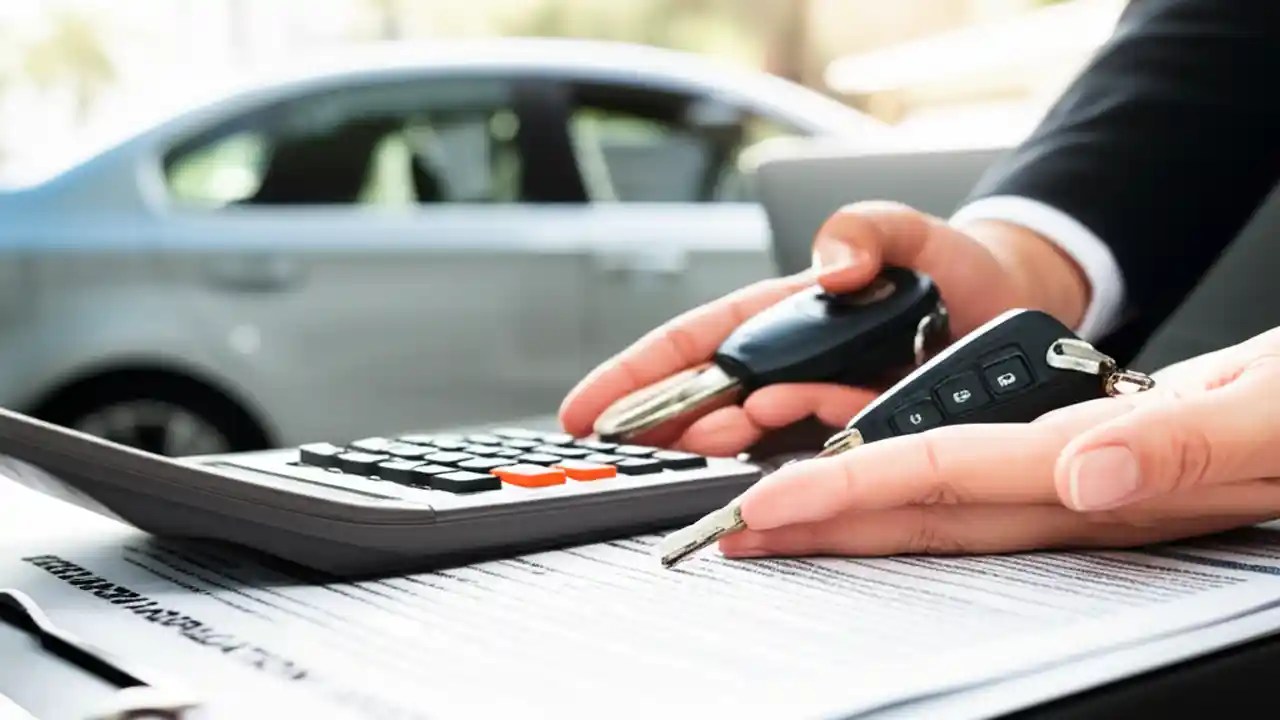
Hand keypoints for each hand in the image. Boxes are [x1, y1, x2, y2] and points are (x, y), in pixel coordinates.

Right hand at [559, 201, 1090, 455]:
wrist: (1016, 314)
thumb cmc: (960, 270)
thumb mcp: (917, 234)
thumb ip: (871, 230)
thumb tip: (832, 260)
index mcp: (786, 309)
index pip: (695, 339)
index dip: (635, 373)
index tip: (586, 407)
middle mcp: (792, 359)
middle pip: (705, 396)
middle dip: (662, 423)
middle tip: (633, 448)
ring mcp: (819, 401)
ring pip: (747, 435)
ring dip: (717, 451)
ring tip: (699, 462)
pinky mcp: (853, 436)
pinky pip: (804, 461)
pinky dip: (775, 476)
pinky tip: (760, 490)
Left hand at [718, 328, 1279, 558]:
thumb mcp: (1273, 413)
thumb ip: (1180, 445)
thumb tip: (1084, 471)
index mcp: (1104, 475)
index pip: (952, 483)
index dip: (854, 492)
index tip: (772, 502)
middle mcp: (1076, 494)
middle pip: (921, 515)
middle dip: (822, 525)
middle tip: (734, 529)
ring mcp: (1076, 490)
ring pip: (942, 508)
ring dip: (852, 513)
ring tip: (775, 519)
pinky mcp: (1083, 470)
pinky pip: (979, 482)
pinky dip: (909, 482)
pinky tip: (875, 485)